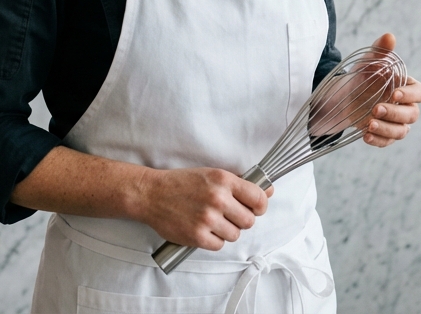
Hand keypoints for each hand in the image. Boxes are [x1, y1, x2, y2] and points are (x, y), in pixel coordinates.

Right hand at [131, 168, 271, 250]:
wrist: (151, 194)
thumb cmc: (182, 183)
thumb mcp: (212, 175)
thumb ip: (240, 184)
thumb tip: (268, 190)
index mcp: (223, 180)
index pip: (258, 198)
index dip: (259, 206)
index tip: (254, 208)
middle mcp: (217, 198)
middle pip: (249, 221)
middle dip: (241, 220)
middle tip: (227, 215)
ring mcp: (207, 218)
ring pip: (235, 235)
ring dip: (226, 231)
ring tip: (212, 221)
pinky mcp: (197, 236)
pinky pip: (219, 245)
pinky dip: (213, 240)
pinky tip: (203, 229)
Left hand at [363, 33, 420, 146]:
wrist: (344, 95)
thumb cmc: (363, 76)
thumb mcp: (368, 61)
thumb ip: (380, 50)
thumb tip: (389, 36)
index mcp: (407, 87)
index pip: (420, 93)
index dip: (411, 95)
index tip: (395, 94)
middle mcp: (405, 107)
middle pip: (412, 115)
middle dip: (395, 113)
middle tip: (376, 109)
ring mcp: (396, 122)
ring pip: (401, 131)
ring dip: (386, 129)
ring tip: (369, 124)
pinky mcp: (384, 135)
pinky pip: (386, 142)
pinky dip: (378, 140)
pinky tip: (365, 136)